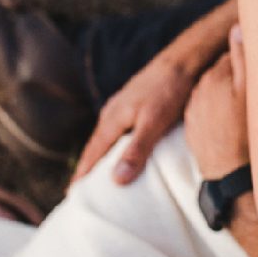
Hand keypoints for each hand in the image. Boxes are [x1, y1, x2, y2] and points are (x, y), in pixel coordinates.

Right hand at [73, 57, 199, 185]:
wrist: (184, 60)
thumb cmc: (170, 90)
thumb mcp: (154, 123)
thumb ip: (137, 150)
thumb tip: (116, 180)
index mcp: (112, 120)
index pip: (92, 155)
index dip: (83, 175)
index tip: (73, 196)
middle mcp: (113, 113)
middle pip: (95, 147)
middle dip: (88, 169)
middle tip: (82, 193)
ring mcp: (123, 107)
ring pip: (107, 138)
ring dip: (102, 157)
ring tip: (101, 176)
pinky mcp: (136, 104)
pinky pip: (120, 130)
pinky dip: (116, 145)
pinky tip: (123, 150)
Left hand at [184, 29, 249, 180]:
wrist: (230, 176)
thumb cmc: (247, 136)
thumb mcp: (251, 95)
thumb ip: (243, 58)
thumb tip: (237, 27)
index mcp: (217, 76)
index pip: (236, 53)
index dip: (251, 62)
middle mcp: (200, 88)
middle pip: (224, 71)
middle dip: (237, 77)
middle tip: (256, 95)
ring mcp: (194, 107)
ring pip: (214, 90)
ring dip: (227, 94)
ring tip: (244, 113)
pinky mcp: (192, 124)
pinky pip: (207, 108)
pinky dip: (218, 111)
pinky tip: (231, 124)